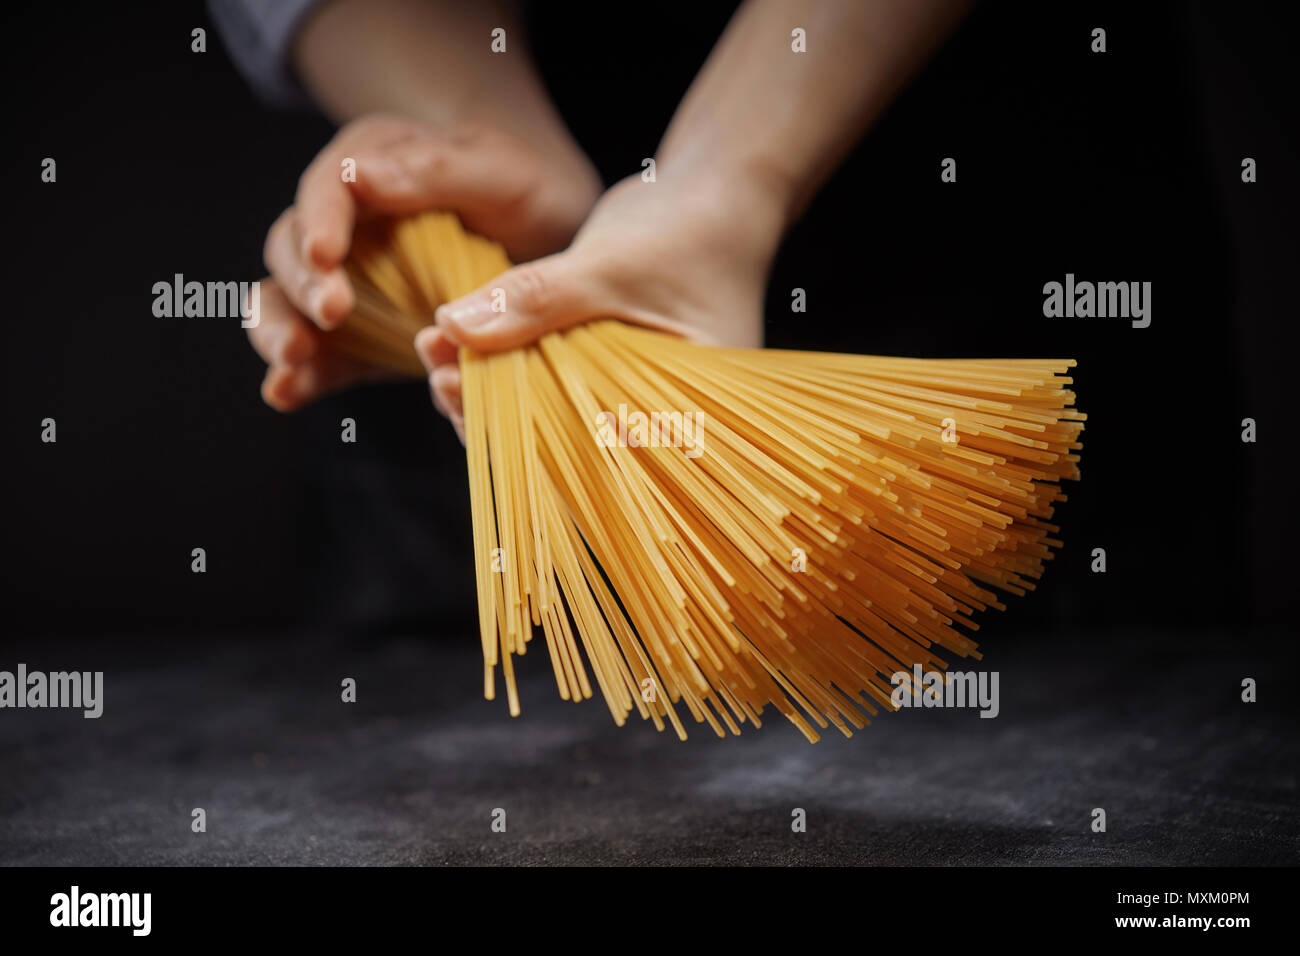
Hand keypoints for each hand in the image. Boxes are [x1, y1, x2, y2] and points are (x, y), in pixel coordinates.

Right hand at [251, 114, 599, 410]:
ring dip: (280, 329)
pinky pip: (321, 355)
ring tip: (291, 360)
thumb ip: (435, 170)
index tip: (326, 255)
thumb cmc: (531, 193)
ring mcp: (349, 281)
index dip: (320, 221)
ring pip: (287, 300)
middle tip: (330, 313)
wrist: (554, 243)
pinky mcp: (360, 335)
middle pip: (294, 246)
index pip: (329, 188)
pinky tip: (285, 394)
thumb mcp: (500, 173)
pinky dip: (300, 375)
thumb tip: (358, 176)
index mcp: (375, 163)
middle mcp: (348, 221)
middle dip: (303, 282)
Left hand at [415, 164, 786, 436]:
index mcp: (684, 417)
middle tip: (441, 380)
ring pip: (547, 410)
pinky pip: (547, 379)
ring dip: (489, 385)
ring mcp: (627, 391)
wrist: (715, 191)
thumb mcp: (608, 265)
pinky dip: (504, 360)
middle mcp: (656, 416)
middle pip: (563, 441)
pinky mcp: (602, 365)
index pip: (594, 455)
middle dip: (497, 413)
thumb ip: (537, 299)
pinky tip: (454, 341)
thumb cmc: (687, 228)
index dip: (525, 439)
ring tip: (436, 352)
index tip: (466, 404)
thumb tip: (455, 329)